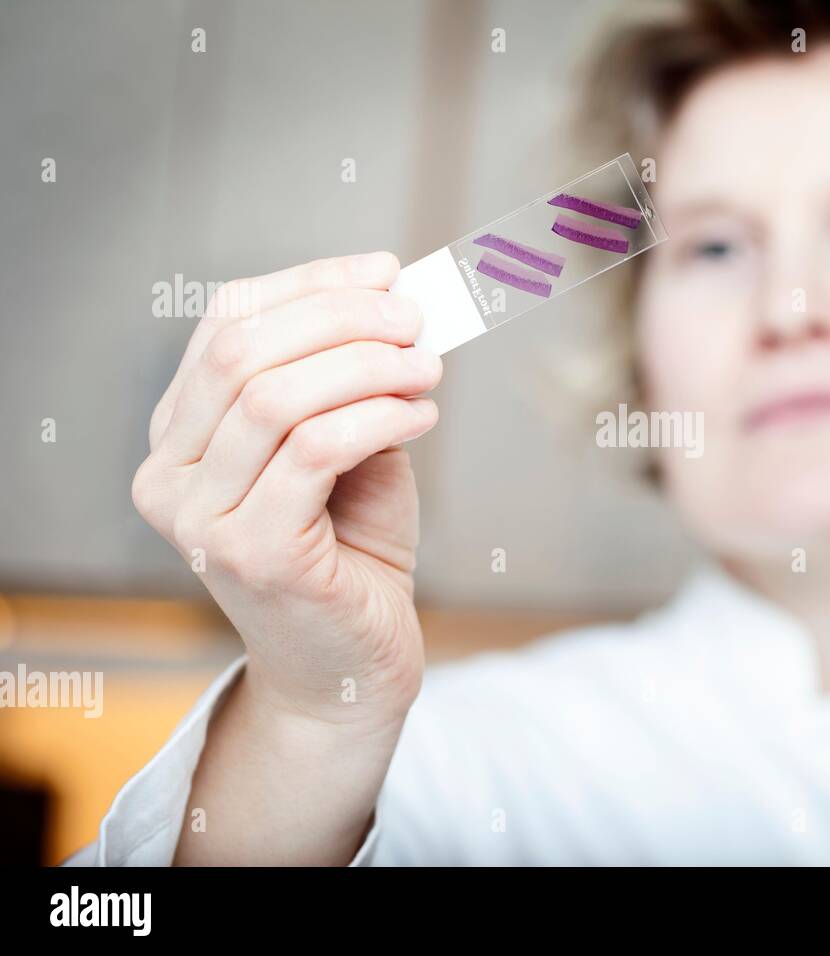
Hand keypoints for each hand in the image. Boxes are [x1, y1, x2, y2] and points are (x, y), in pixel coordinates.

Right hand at [133, 251, 440, 730]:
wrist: (350, 666)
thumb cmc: (351, 549)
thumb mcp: (346, 446)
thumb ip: (347, 381)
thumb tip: (391, 299)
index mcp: (180, 435)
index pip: (226, 324)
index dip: (309, 284)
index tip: (385, 270)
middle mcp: (169, 475)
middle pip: (244, 351)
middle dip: (342, 317)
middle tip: (415, 318)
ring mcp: (200, 521)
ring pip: (277, 398)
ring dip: (368, 365)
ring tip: (428, 368)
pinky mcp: (253, 554)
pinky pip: (317, 450)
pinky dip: (381, 415)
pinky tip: (423, 414)